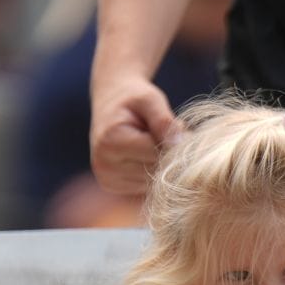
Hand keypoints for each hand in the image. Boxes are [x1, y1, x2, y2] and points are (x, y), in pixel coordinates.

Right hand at [91, 74, 181, 196]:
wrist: (110, 102)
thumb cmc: (133, 98)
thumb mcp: (150, 99)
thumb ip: (164, 121)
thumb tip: (180, 144)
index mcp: (111, 141)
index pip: (155, 153)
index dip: (172, 141)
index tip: (176, 125)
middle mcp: (104, 165)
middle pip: (153, 170)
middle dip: (165, 152)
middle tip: (163, 132)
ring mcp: (106, 179)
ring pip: (151, 181)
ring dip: (158, 163)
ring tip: (150, 141)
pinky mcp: (112, 186)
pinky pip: (144, 186)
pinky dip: (150, 171)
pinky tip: (143, 154)